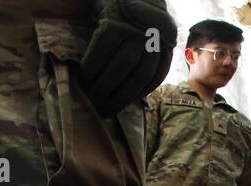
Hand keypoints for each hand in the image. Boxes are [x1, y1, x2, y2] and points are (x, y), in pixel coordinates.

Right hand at [81, 0, 177, 117]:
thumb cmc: (126, 10)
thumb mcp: (142, 31)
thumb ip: (144, 55)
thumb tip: (131, 95)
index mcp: (167, 38)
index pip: (154, 76)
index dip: (135, 96)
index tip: (120, 107)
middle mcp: (156, 33)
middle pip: (138, 75)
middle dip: (118, 97)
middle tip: (101, 111)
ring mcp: (136, 26)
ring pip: (120, 67)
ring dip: (103, 87)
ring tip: (90, 99)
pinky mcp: (114, 21)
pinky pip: (101, 53)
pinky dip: (91, 69)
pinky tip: (83, 79)